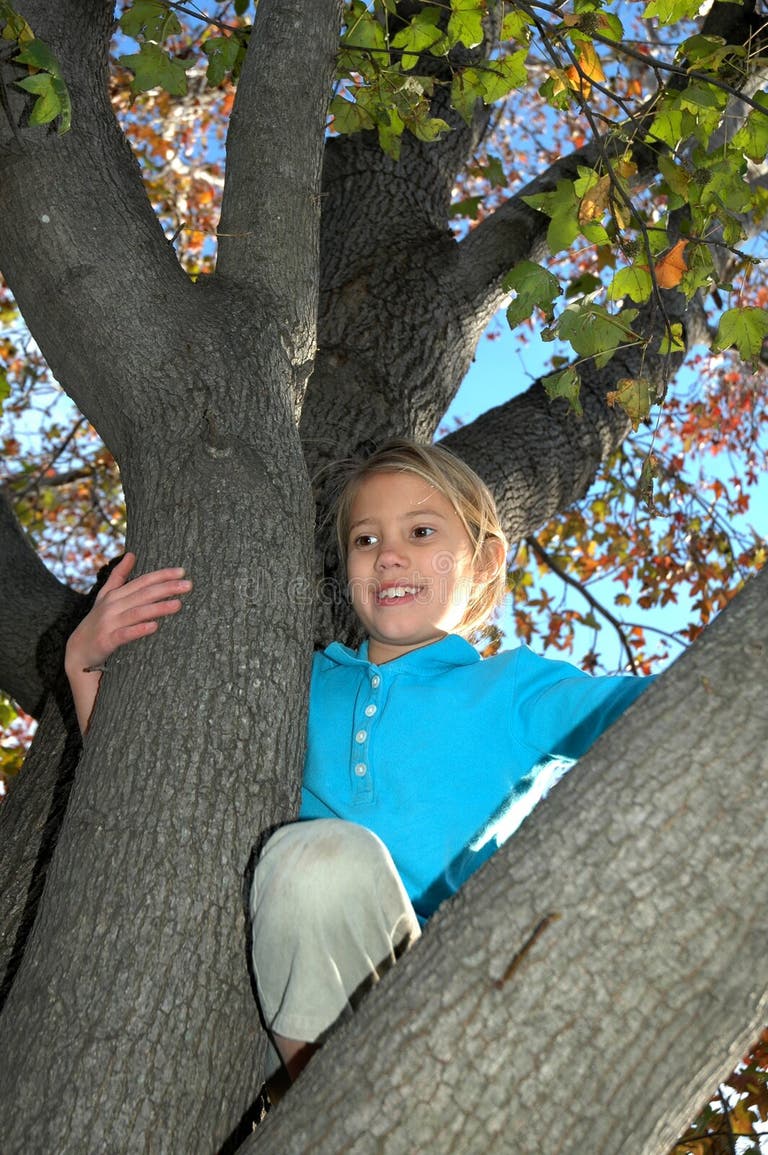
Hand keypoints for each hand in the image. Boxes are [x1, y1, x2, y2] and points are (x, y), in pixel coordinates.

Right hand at [65, 552, 191, 673]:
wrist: (78, 651)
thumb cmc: (97, 621)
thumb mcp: (106, 596)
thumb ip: (119, 576)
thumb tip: (132, 554)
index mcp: (115, 595)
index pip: (142, 581)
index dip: (161, 575)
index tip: (182, 571)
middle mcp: (112, 606)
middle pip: (143, 594)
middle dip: (166, 588)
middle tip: (188, 585)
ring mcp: (109, 623)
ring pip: (136, 613)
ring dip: (158, 608)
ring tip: (178, 604)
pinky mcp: (107, 641)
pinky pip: (125, 635)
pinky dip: (138, 630)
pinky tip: (154, 626)